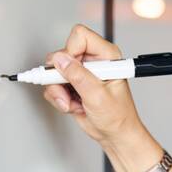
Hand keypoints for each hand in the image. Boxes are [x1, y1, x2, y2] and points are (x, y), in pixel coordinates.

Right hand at [42, 23, 141, 147]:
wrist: (115, 136)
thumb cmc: (118, 117)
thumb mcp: (98, 96)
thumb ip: (78, 76)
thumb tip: (60, 60)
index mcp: (107, 56)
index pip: (80, 36)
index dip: (71, 51)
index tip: (70, 69)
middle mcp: (93, 61)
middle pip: (62, 53)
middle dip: (61, 76)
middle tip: (68, 90)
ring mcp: (81, 73)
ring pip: (53, 71)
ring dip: (59, 90)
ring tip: (72, 103)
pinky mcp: (71, 84)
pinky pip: (52, 85)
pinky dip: (59, 98)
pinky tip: (72, 106)